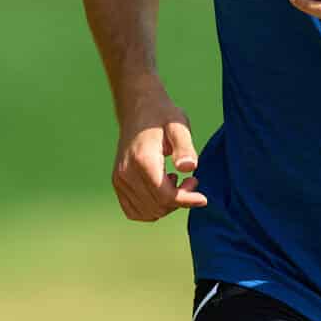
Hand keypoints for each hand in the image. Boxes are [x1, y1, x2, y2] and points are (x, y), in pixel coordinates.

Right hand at [111, 94, 206, 221]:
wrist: (138, 108)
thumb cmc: (163, 116)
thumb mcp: (179, 126)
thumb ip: (184, 147)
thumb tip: (189, 167)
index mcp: (142, 160)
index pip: (165, 195)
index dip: (186, 200)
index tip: (203, 197)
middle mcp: (126, 173)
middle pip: (158, 206)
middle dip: (180, 200)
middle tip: (191, 180)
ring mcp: (119, 179)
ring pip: (147, 212)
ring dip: (167, 205)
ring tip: (176, 182)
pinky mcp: (117, 183)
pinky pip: (133, 211)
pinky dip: (151, 209)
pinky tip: (162, 191)